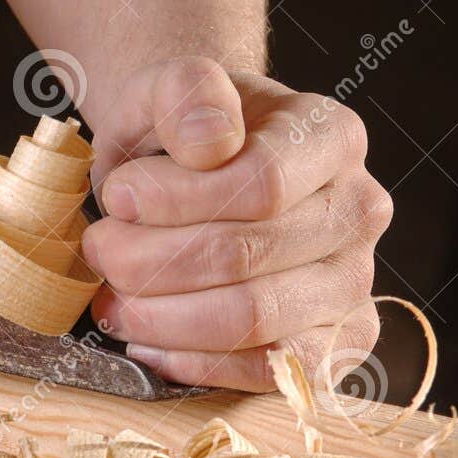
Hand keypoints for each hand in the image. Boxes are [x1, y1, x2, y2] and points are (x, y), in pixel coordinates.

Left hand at [80, 58, 392, 390]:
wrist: (194, 174)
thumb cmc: (180, 133)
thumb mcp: (166, 86)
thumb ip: (186, 89)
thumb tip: (212, 144)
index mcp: (330, 136)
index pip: (259, 185)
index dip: (173, 201)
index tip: (117, 196)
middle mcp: (358, 211)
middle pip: (245, 257)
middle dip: (148, 261)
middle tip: (99, 249)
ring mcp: (352, 283)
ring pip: (251, 320)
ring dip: (159, 315)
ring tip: (111, 297)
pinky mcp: (332, 347)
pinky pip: (264, 371)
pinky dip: (190, 362)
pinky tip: (145, 337)